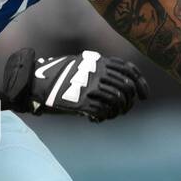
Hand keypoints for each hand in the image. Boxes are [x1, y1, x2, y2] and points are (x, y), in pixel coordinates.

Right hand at [29, 51, 148, 121]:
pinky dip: (104, 117)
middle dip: (129, 102)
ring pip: (118, 101)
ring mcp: (91, 85)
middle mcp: (98, 71)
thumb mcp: (81, 66)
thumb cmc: (58, 77)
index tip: (144, 96)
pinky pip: (104, 111)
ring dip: (116, 111)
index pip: (130, 71)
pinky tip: (96, 119)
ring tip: (109, 115)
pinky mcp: (84, 100)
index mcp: (100, 61)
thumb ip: (99, 71)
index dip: (141, 84)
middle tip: (123, 111)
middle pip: (126, 88)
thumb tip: (120, 87)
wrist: (37, 83)